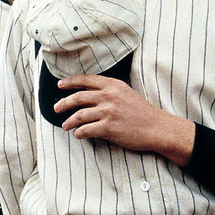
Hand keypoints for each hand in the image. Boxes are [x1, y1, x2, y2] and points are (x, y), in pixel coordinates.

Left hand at [55, 75, 194, 165]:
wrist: (158, 128)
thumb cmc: (143, 112)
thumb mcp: (126, 93)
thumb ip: (109, 91)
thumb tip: (87, 93)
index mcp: (113, 85)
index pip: (86, 80)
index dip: (70, 82)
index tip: (60, 85)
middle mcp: (109, 96)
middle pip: (78, 98)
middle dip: (63, 103)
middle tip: (56, 108)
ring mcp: (108, 112)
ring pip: (79, 115)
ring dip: (69, 121)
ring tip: (65, 125)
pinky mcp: (108, 128)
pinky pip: (86, 130)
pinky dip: (79, 133)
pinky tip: (78, 134)